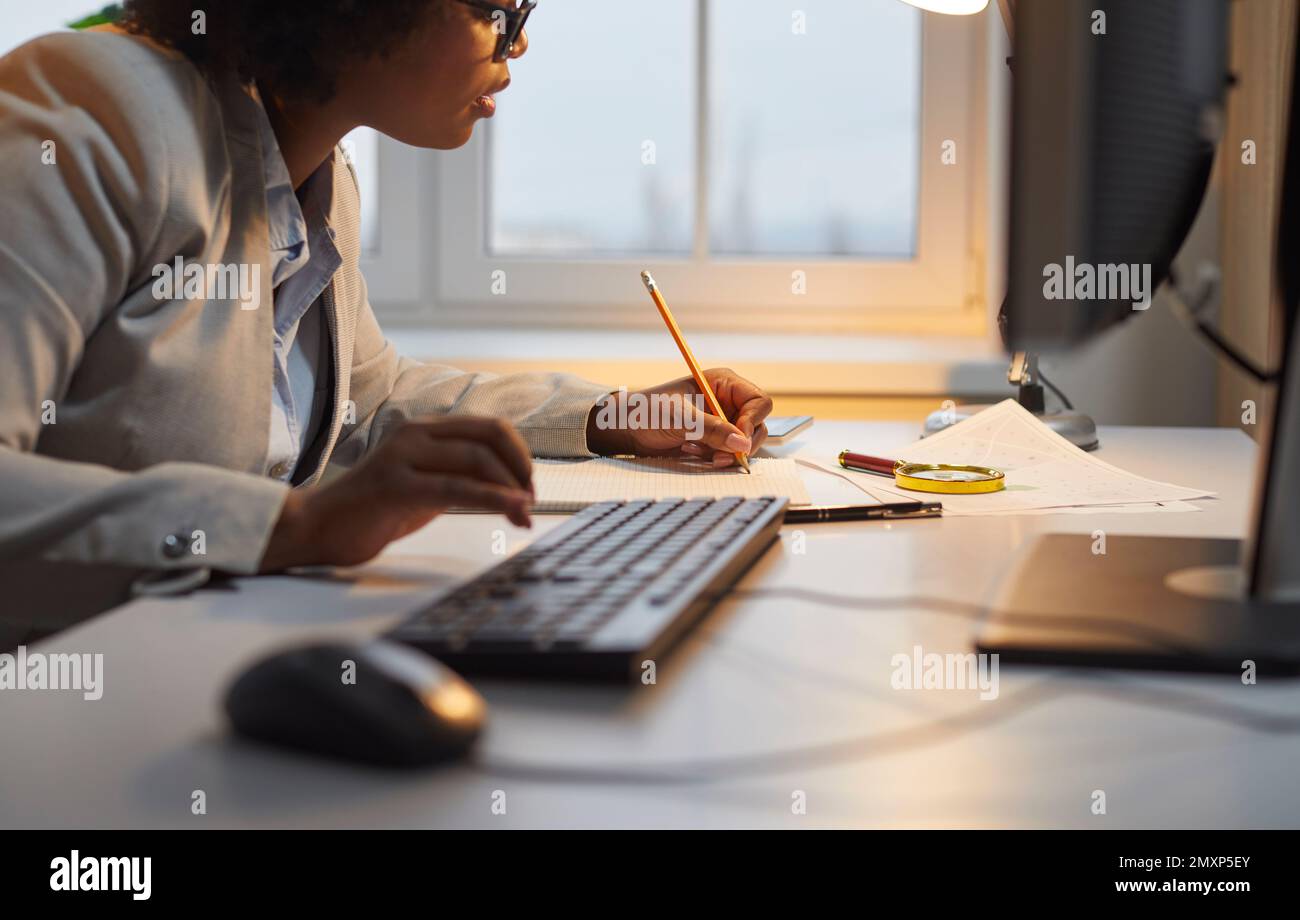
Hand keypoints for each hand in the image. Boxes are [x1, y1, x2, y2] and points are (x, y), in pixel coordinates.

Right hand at [260, 417, 533, 570]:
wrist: (318, 528)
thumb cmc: (375, 511)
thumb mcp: (427, 486)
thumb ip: (460, 477)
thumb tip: (512, 486)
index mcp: (425, 430)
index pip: (490, 427)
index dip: (520, 454)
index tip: (530, 486)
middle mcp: (416, 433)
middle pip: (491, 437)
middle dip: (522, 470)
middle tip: (532, 502)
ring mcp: (404, 456)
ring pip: (478, 460)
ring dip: (512, 489)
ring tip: (525, 515)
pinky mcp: (396, 485)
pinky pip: (457, 488)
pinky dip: (493, 499)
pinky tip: (513, 510)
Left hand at [585, 368, 773, 467]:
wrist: (627, 428)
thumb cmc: (649, 411)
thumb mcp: (680, 418)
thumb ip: (712, 429)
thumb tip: (743, 444)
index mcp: (723, 384)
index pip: (758, 401)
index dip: (753, 421)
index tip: (739, 439)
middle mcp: (727, 402)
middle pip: (757, 426)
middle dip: (739, 443)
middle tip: (719, 456)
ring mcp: (722, 423)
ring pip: (744, 444)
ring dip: (724, 453)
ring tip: (694, 450)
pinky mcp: (714, 441)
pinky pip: (729, 454)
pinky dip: (714, 459)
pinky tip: (691, 452)